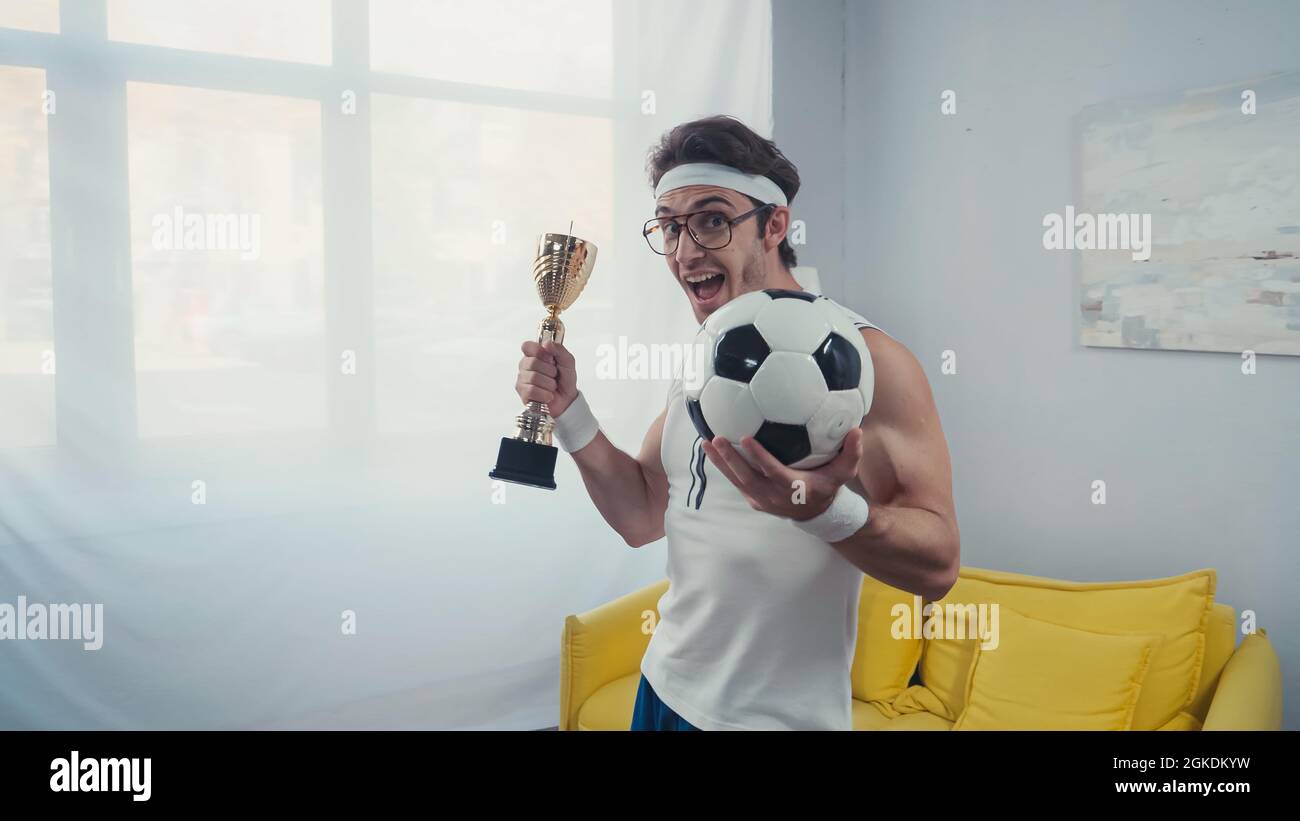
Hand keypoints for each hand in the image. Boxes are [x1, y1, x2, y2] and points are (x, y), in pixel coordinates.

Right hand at [516, 338, 577, 417]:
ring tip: (552, 386)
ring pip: (533, 377)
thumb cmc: (565, 380)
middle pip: (532, 362)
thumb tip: (547, 343)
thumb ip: (559, 350)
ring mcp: (522, 380)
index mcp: (534, 355)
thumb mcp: (567, 362)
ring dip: (549, 384)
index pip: (527, 346)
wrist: (567, 400)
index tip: (550, 358)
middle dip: (549, 371)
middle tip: (554, 375)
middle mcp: (525, 366)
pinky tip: (548, 395)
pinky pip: (532, 390)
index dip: (539, 351)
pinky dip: (545, 394)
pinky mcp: (523, 393)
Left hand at [700, 428, 862, 519]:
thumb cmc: (828, 486)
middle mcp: (773, 496)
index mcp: (793, 487)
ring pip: (736, 481)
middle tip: (717, 438)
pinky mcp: (753, 500)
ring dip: (720, 463)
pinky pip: (736, 483)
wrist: (816, 514)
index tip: (746, 438)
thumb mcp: (843, 472)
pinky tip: (712, 451)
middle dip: (730, 459)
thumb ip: (851, 452)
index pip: (773, 471)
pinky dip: (723, 468)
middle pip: (747, 477)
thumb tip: (856, 429)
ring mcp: (761, 500)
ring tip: (706, 443)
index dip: (758, 456)